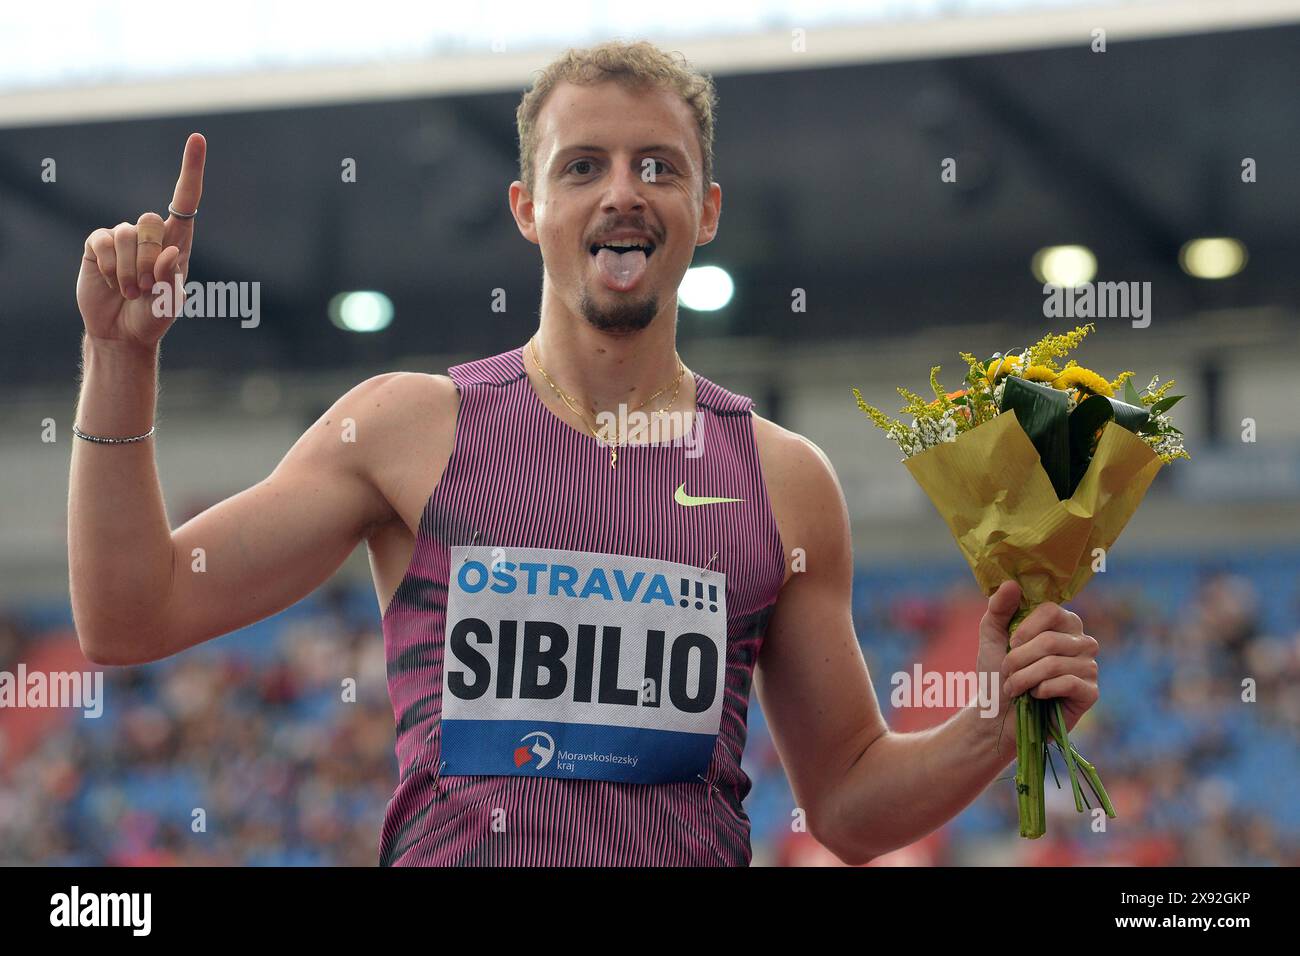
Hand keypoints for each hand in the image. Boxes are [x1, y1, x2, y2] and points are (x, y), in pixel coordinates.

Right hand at [76, 133, 205, 349]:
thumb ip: (171, 279)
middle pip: (151, 221)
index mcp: (178, 242)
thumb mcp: (170, 303)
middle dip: (148, 259)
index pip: (186, 199)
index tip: (197, 138)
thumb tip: (170, 251)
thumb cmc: (154, 317)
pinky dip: (107, 267)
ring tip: (131, 291)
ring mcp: (122, 237)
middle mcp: (151, 235)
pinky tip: (110, 282)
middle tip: (145, 288)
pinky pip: (101, 242)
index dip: (191, 169)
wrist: (122, 333)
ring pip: (125, 235)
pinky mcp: (96, 244)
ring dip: (128, 271)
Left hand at [977, 580, 1099, 733]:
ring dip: (1024, 678)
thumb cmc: (998, 671)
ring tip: (1014, 687)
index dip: (1026, 628)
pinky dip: (1041, 690)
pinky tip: (1036, 696)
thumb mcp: (991, 635)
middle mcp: (1081, 641)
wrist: (999, 713)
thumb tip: (1012, 583)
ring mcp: (1089, 666)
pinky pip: (1067, 684)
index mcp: (1062, 623)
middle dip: (1017, 660)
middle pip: (1049, 641)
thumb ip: (999, 607)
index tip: (1011, 643)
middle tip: (1007, 672)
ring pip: (1054, 664)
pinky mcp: (1091, 692)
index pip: (1051, 610)